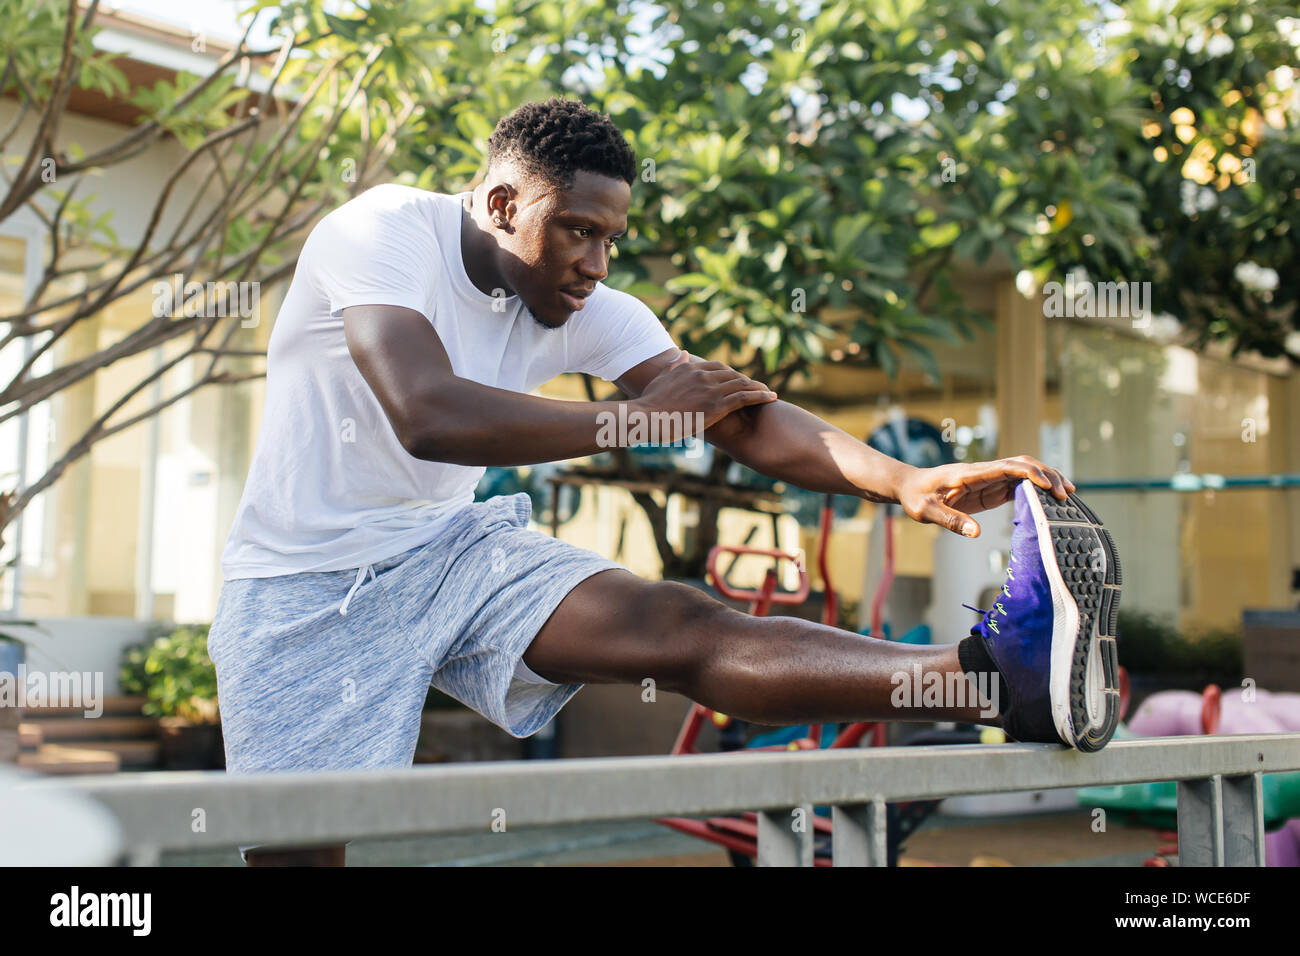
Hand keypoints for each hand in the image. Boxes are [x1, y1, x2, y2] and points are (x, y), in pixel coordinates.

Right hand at [634, 351, 776, 437]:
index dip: (731, 374)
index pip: (718, 367)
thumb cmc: (650, 403)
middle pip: (733, 374)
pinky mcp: (717, 405)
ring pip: (742, 384)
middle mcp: (703, 375)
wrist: (647, 417)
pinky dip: (760, 396)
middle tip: (758, 389)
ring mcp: (710, 390)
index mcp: (691, 369)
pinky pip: (745, 397)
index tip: (739, 381)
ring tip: (770, 394)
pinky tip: (771, 398)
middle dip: (747, 381)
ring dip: (759, 388)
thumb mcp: (662, 378)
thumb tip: (685, 353)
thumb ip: (675, 365)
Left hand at [896, 455, 1075, 537]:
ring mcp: (989, 479)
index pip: (1007, 467)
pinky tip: (1049, 501)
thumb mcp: (927, 511)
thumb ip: (951, 520)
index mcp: (970, 474)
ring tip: (1066, 495)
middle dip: (1046, 475)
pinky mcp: (990, 489)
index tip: (1048, 485)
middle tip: (1066, 493)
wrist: (909, 486)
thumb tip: (976, 533)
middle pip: (1022, 465)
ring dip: (1045, 480)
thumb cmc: (916, 497)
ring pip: (1023, 473)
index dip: (1030, 473)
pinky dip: (1036, 490)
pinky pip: (1017, 485)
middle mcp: (984, 473)